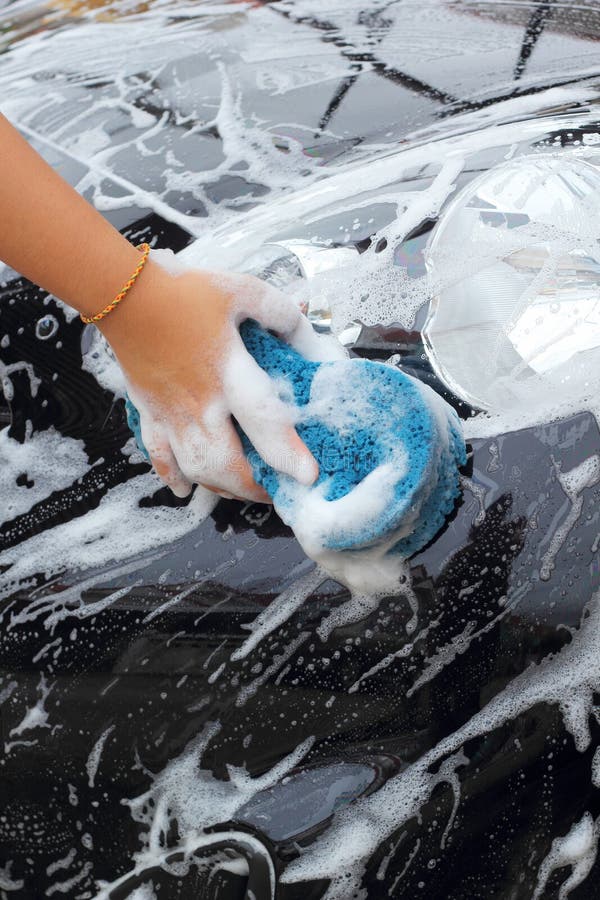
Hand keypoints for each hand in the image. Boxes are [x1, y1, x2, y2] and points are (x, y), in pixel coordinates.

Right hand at [99, 255, 327, 501]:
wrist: (122, 293)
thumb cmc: (182, 291)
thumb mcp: (241, 291)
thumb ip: (277, 312)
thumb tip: (303, 327)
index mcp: (228, 372)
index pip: (263, 420)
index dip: (286, 453)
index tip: (307, 476)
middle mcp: (200, 403)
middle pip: (227, 463)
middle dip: (254, 487)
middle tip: (277, 489)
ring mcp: (172, 413)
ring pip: (196, 468)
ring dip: (221, 487)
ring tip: (242, 490)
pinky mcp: (150, 413)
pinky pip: (159, 456)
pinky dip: (173, 478)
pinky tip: (187, 490)